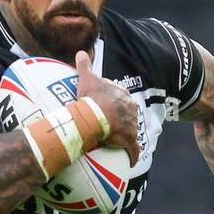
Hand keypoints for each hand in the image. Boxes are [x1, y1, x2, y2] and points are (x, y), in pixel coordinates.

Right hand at [74, 48, 139, 164]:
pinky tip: (131, 162)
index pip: (121, 97)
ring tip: (117, 141)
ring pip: (131, 130)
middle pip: (128, 113)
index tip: (108, 107)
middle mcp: (130, 108)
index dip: (115, 102)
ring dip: (126, 135)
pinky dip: (132, 155)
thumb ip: (84, 65)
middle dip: (123, 118)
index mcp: (122, 94)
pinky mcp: (129, 140)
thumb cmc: (91, 98)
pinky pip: (133, 150)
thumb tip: (80, 51)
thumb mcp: (87, 78)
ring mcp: (131, 125)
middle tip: (111, 125)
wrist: (95, 116)